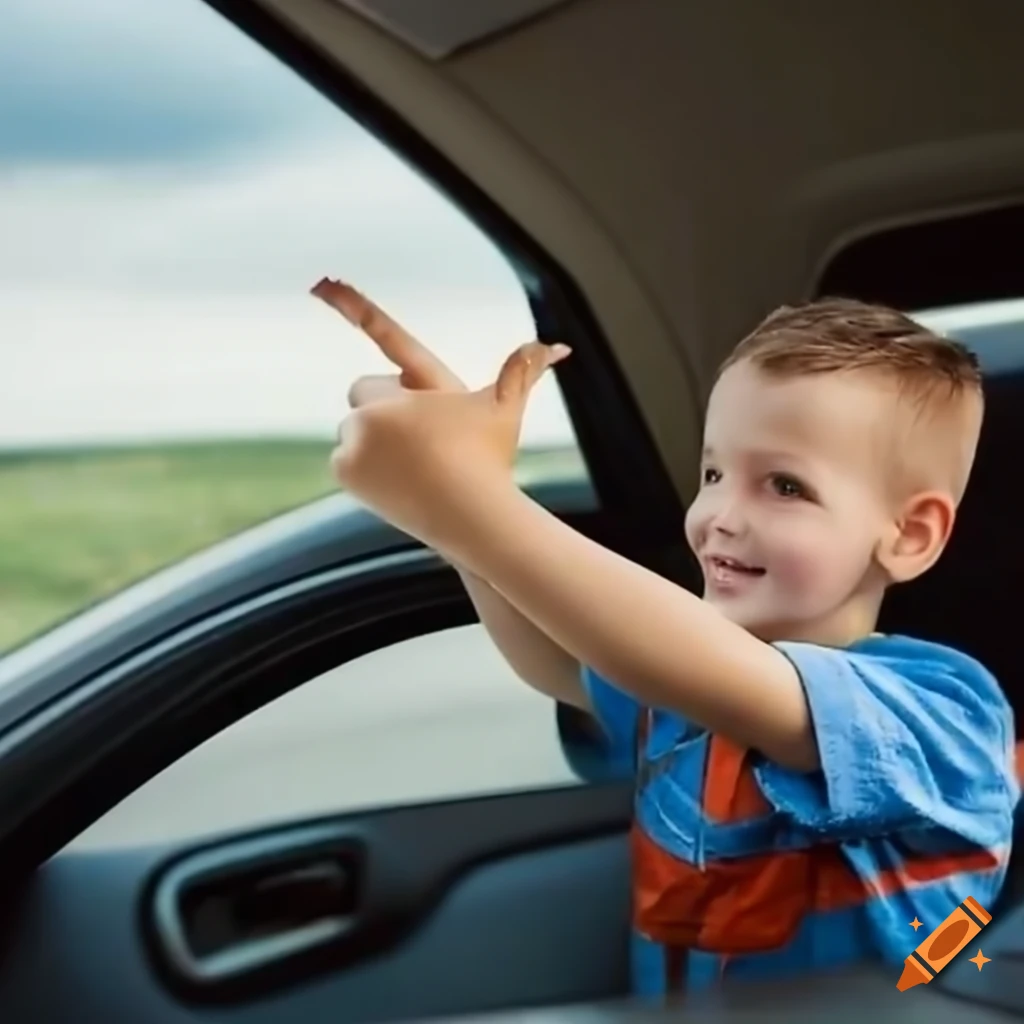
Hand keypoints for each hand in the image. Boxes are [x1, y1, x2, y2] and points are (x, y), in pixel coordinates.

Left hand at [312, 278, 569, 546]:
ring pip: (355, 439)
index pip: (370, 383)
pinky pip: (351, 467)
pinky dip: (368, 471)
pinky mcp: (348, 482)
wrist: (471, 515)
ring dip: (374, 443)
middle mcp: (364, 424)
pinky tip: (402, 478)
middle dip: (383, 417)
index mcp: (391, 400)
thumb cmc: (487, 458)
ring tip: (414, 461)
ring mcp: (351, 457)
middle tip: (418, 436)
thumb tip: (560, 345)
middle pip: (361, 408)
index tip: (412, 408)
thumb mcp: (503, 408)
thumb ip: (523, 369)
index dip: (393, 396)